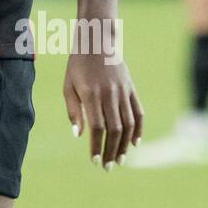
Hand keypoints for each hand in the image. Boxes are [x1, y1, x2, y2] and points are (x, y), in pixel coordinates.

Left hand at [64, 51, 142, 169]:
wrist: (97, 41)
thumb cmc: (77, 65)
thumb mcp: (68, 85)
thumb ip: (73, 110)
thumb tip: (78, 135)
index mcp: (92, 94)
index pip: (97, 127)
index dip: (97, 146)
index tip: (94, 160)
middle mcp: (110, 94)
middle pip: (114, 129)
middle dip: (111, 151)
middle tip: (107, 167)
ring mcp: (123, 91)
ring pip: (128, 124)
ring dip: (125, 145)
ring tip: (120, 160)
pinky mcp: (131, 89)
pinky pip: (138, 112)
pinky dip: (139, 129)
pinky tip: (134, 143)